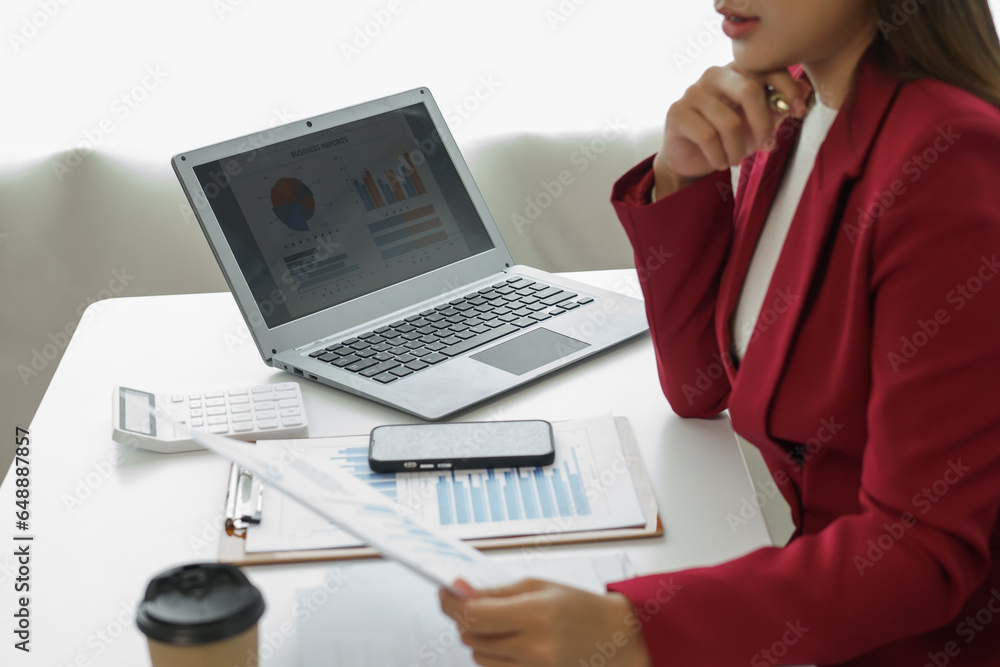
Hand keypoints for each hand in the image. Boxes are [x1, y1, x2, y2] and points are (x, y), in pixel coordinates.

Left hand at [439, 578, 650, 666]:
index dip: (451, 604)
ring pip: (479, 656)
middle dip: (465, 619)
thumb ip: (495, 592)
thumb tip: (459, 590)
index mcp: (535, 615)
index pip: (474, 615)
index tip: (444, 592)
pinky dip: (493, 655)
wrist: (617, 639)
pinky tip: (509, 641)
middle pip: (471, 638)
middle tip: (474, 602)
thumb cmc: (581, 608)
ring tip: (500, 623)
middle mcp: (534, 647)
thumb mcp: (538, 586)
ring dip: (479, 638)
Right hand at [653, 63, 810, 197]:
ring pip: (728, 121)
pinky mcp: (677, 112)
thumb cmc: (726, 138)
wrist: (690, 159)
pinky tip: (720, 161)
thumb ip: (778, 108)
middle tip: (766, 146)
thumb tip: (806, 91)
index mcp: (737, 71)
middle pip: (748, 90)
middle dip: (763, 124)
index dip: (787, 89)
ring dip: (738, 149)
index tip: (798, 113)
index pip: (767, 68)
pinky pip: (707, 136)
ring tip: (736, 159)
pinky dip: (719, 156)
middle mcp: (714, 75)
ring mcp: (693, 92)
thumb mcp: (758, 124)